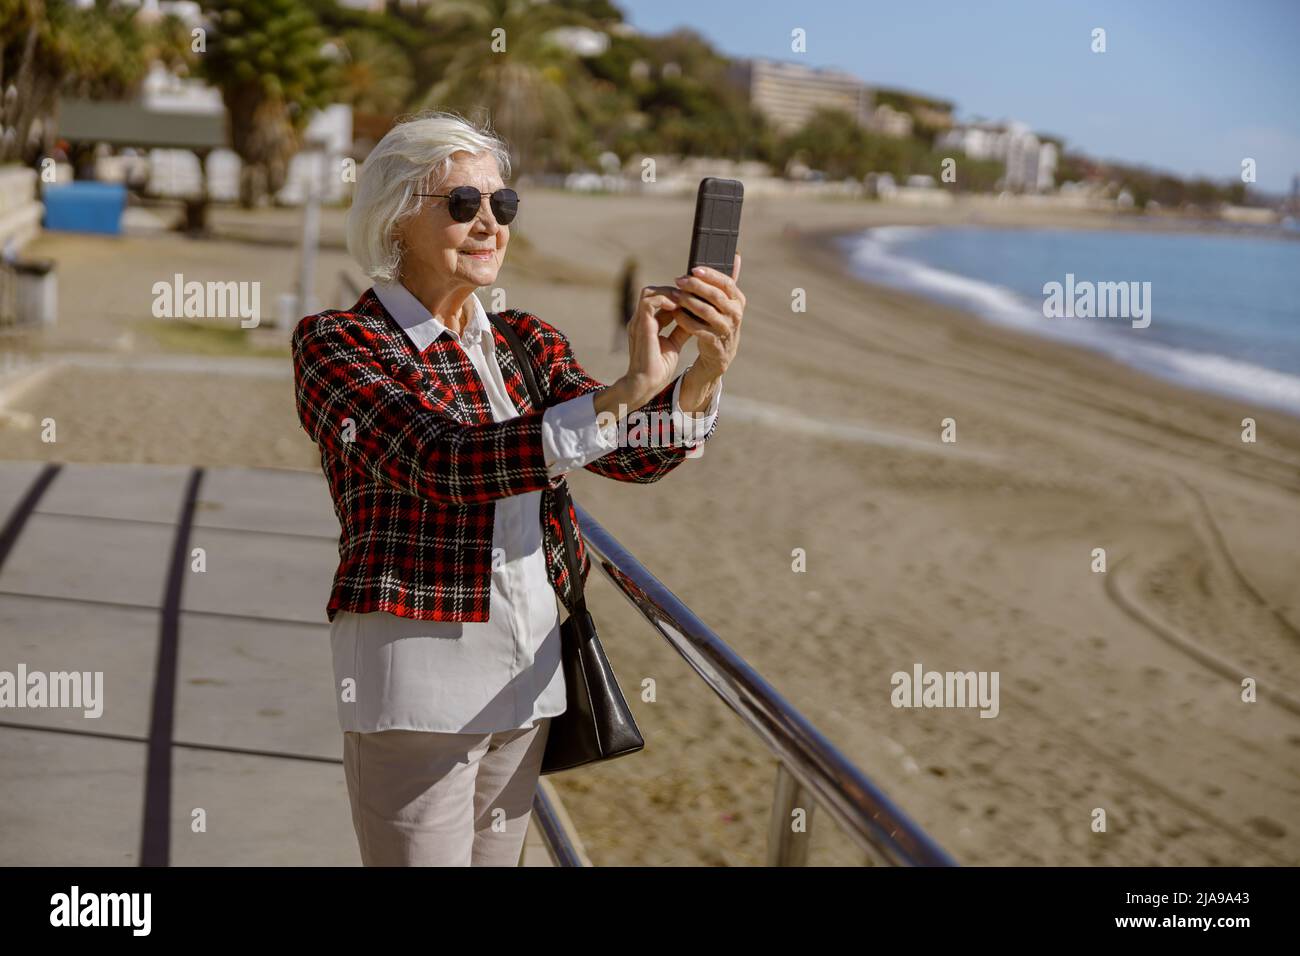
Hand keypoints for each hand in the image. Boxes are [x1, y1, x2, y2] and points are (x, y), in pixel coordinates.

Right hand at [609, 281, 693, 409]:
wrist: (647, 383)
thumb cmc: (658, 368)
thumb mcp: (673, 344)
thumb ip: (680, 330)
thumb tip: (695, 317)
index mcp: (647, 324)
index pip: (659, 300)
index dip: (675, 297)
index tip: (692, 299)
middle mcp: (641, 320)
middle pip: (653, 291)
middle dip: (672, 291)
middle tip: (690, 296)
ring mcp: (639, 321)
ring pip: (650, 292)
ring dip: (668, 293)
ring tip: (684, 300)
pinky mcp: (641, 325)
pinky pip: (648, 302)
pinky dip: (663, 300)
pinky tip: (677, 307)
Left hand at [668, 252, 743, 378]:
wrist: (720, 353)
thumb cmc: (719, 320)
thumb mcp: (727, 302)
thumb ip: (727, 281)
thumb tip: (735, 255)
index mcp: (739, 300)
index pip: (727, 283)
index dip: (710, 275)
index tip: (693, 269)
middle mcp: (735, 314)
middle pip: (715, 296)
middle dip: (695, 286)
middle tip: (679, 281)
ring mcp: (726, 329)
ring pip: (706, 311)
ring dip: (688, 302)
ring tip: (675, 295)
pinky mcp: (714, 342)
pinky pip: (697, 329)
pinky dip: (685, 320)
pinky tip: (675, 313)